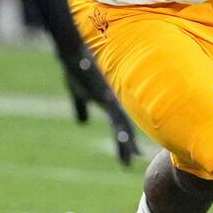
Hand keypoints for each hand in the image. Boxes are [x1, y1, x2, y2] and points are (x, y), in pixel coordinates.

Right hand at [60, 47, 139, 165]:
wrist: (74, 57)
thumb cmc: (76, 72)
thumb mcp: (77, 94)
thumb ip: (81, 108)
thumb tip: (83, 123)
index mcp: (108, 102)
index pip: (120, 123)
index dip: (126, 137)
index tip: (135, 152)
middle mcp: (112, 100)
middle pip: (123, 124)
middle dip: (129, 141)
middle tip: (138, 156)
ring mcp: (108, 96)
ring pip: (119, 119)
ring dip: (124, 136)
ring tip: (132, 151)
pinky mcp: (102, 91)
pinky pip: (110, 108)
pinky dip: (116, 120)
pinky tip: (120, 129)